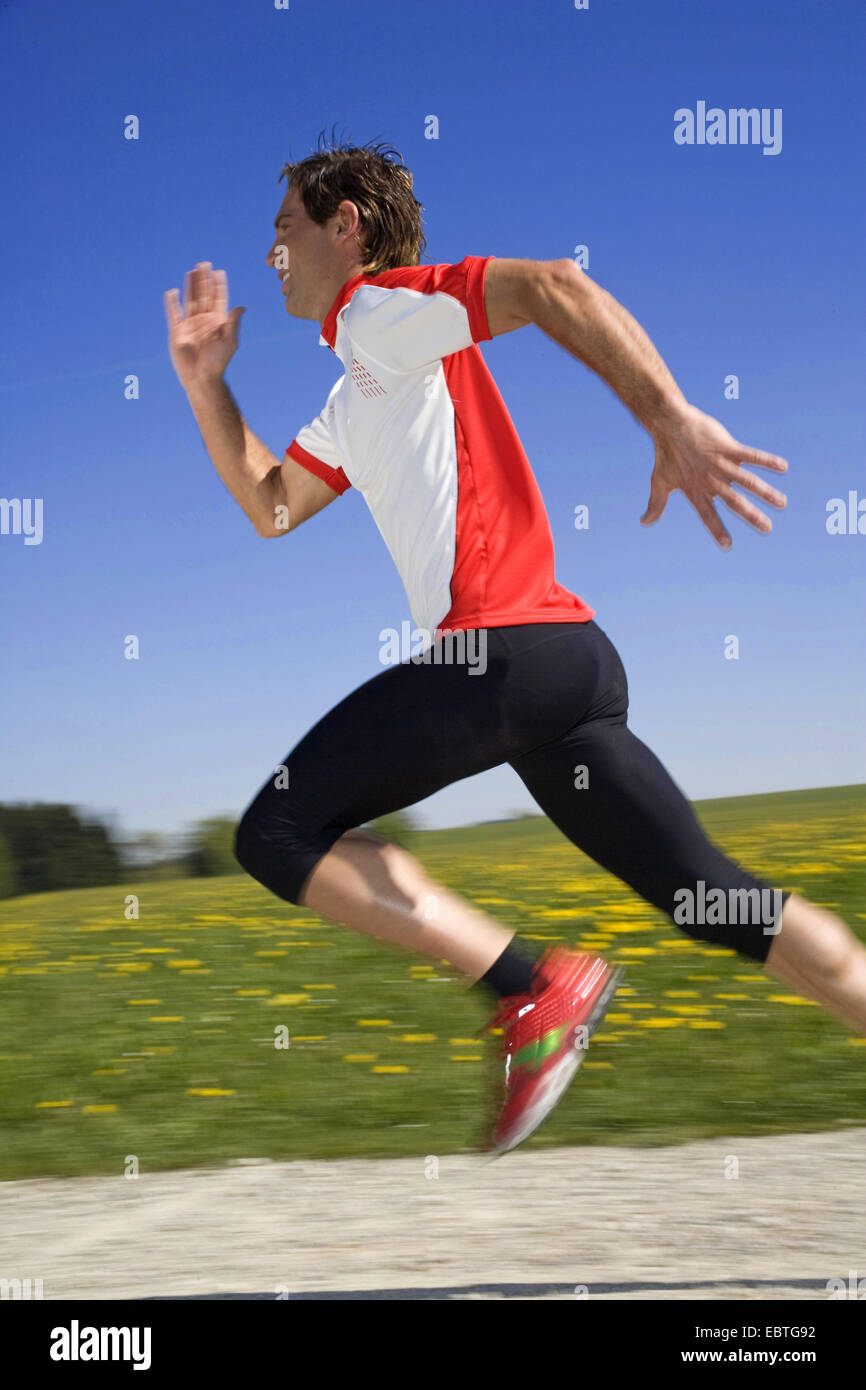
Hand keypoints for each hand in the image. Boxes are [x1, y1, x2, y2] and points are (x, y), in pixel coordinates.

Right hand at [163, 262, 244, 389]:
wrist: (201, 378)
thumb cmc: (218, 363)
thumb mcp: (230, 342)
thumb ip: (233, 323)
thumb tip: (241, 306)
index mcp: (217, 322)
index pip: (218, 299)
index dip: (218, 285)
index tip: (218, 271)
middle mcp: (204, 321)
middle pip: (203, 295)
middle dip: (203, 280)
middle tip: (204, 263)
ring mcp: (190, 325)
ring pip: (190, 300)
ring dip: (190, 286)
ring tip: (191, 271)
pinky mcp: (177, 332)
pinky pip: (174, 314)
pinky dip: (172, 303)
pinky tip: (172, 292)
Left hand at [641, 403, 787, 547]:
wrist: (670, 424)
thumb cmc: (666, 455)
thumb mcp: (660, 481)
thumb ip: (656, 504)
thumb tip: (644, 522)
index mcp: (695, 491)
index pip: (707, 515)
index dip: (716, 529)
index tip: (727, 545)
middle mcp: (710, 480)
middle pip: (733, 501)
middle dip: (751, 516)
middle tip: (767, 529)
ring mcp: (720, 463)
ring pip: (747, 481)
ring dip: (765, 492)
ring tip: (782, 503)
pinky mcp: (728, 447)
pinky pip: (750, 455)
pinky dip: (766, 460)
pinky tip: (783, 467)